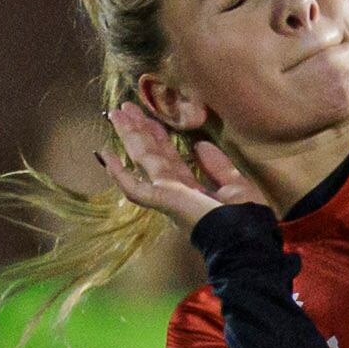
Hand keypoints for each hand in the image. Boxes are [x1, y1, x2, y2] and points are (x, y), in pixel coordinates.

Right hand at [101, 103, 267, 231]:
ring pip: (143, 160)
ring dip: (130, 136)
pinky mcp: (162, 199)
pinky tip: (104, 153)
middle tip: (125, 108)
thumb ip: (218, 166)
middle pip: (153, 155)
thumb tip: (200, 145)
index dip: (160, 138)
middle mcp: (175, 191)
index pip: (170, 159)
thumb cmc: (244, 219)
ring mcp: (166, 194)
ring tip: (116, 112)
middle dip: (140, 131)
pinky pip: (134, 186)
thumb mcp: (235, 186)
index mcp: (192, 191)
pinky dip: (118, 172)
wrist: (244, 239)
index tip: (152, 120)